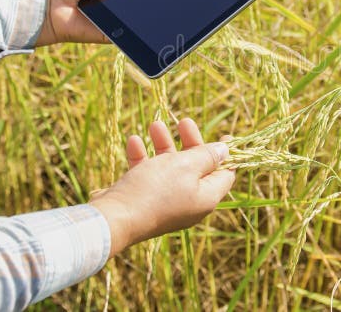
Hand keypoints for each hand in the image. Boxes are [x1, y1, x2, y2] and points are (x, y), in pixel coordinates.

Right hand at [89, 118, 234, 256]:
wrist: (114, 218)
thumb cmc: (155, 190)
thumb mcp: (186, 166)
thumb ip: (207, 156)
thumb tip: (226, 150)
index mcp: (206, 197)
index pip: (225, 174)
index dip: (226, 154)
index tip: (226, 136)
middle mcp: (189, 202)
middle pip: (196, 167)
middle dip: (189, 142)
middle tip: (184, 122)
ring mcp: (166, 202)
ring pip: (169, 169)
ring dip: (163, 145)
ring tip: (154, 124)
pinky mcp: (144, 201)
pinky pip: (148, 176)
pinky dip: (142, 158)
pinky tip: (133, 141)